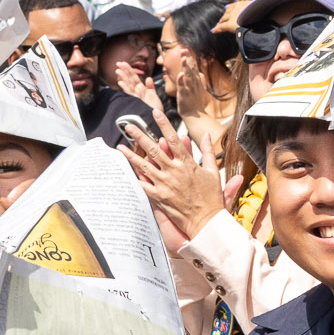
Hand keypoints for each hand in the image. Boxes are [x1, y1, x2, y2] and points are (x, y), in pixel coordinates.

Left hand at [118, 116, 234, 247]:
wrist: (206, 221)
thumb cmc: (211, 198)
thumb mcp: (213, 172)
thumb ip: (208, 152)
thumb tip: (207, 135)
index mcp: (187, 164)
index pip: (173, 139)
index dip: (164, 124)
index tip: (155, 113)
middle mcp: (174, 172)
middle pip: (153, 149)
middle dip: (140, 136)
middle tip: (129, 126)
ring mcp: (164, 184)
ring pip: (144, 166)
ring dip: (130, 155)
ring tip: (120, 146)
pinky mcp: (159, 197)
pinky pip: (143, 185)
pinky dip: (135, 177)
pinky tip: (125, 170)